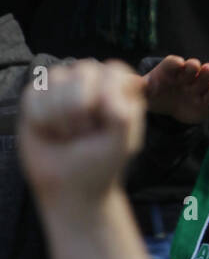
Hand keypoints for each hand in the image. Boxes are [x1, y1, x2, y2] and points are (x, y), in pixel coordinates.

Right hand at [19, 59, 144, 213]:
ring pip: (56, 79)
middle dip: (82, 110)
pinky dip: (42, 120)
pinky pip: (34, 95)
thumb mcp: (123, 141)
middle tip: (84, 134)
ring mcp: (62, 86)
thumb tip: (107, 91)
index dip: (107, 99)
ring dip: (61, 117)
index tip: (107, 126)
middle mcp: (91, 81)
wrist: (69, 187)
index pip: (113, 71)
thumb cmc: (100, 163)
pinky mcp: (36, 96)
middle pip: (83, 71)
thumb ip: (124, 113)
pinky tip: (49, 132)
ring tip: (68, 134)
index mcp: (118, 87)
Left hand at [143, 55, 208, 123]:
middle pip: (191, 66)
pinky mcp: (207, 100)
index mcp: (169, 71)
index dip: (174, 63)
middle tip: (194, 66)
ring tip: (208, 71)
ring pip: (204, 76)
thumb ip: (138, 87)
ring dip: (206, 73)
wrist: (170, 107)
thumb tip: (126, 82)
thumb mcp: (144, 92)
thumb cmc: (155, 94)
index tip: (177, 64)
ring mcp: (197, 86)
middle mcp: (185, 75)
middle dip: (193, 66)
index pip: (171, 63)